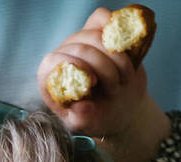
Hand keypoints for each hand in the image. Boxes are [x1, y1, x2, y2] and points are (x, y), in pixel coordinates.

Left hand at [36, 7, 170, 161]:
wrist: (121, 107)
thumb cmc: (99, 117)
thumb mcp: (88, 124)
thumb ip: (81, 118)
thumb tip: (80, 107)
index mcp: (53, 77)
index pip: (54, 61)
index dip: (75, 66)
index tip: (93, 82)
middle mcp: (64, 55)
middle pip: (81, 47)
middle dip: (105, 68)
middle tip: (116, 89)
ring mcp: (81, 40)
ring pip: (96, 33)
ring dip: (117, 57)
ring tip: (124, 79)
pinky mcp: (98, 30)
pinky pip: (104, 17)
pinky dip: (118, 31)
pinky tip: (127, 53)